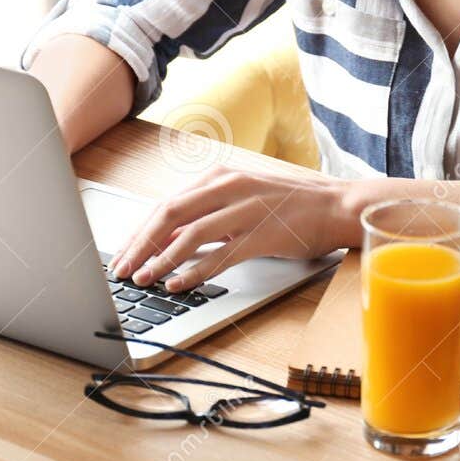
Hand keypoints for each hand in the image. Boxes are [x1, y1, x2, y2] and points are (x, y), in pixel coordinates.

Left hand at [107, 164, 354, 291]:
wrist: (337, 206)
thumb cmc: (291, 206)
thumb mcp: (243, 200)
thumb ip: (209, 216)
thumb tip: (172, 242)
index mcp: (220, 177)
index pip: (167, 204)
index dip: (140, 232)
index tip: (123, 254)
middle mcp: (229, 187)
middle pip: (170, 215)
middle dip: (141, 245)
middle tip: (123, 270)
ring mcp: (246, 209)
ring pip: (190, 235)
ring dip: (161, 260)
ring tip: (144, 279)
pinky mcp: (263, 233)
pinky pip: (221, 254)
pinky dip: (195, 271)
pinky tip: (178, 283)